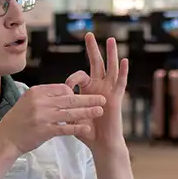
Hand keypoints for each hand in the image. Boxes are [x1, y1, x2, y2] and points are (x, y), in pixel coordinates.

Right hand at [0, 85, 105, 154]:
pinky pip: (65, 128)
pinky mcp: (44, 131)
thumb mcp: (28, 101)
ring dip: (87, 112)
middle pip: (69, 99)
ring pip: (70, 113)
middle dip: (88, 99)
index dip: (75, 93)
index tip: (83, 97)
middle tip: (102, 99)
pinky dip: (77, 128)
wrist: (5, 138)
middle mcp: (40, 102)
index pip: (62, 88)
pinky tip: (87, 128)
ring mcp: (42, 117)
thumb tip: (67, 92)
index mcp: (36, 92)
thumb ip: (46, 97)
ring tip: (100, 111)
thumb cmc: (18, 120)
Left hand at [65, 33, 127, 152]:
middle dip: (93, 49)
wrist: (101, 144)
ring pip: (111, 68)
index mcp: (88, 91)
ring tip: (111, 40)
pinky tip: (124, 60)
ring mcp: (109, 91)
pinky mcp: (117, 98)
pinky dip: (123, 72)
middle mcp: (100, 88)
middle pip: (97, 64)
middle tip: (89, 34)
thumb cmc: (87, 132)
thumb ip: (65, 105)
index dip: (71, 79)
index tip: (67, 88)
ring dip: (111, 54)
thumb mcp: (71, 115)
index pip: (79, 76)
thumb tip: (53, 100)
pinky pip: (121, 83)